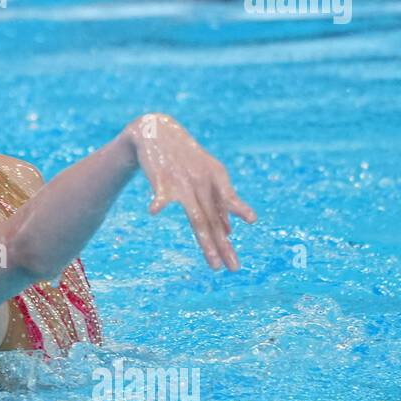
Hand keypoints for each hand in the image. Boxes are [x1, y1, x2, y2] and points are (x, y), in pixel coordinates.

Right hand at [125, 113, 256, 270]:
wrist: (156, 132)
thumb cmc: (185, 158)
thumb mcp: (207, 175)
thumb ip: (218, 203)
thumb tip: (230, 232)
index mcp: (216, 178)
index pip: (226, 205)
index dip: (236, 218)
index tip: (245, 238)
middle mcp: (202, 182)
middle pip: (214, 220)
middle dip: (223, 246)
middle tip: (234, 268)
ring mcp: (182, 182)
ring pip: (197, 217)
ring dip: (206, 241)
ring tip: (214, 263)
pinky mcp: (161, 179)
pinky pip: (161, 194)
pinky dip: (159, 202)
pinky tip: (155, 211)